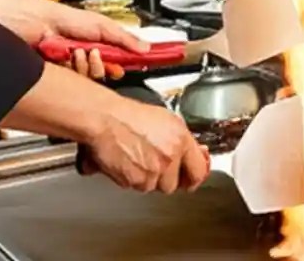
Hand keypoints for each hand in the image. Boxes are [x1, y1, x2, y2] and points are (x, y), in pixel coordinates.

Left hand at [45, 4, 152, 80]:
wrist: (39, 24)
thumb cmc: (66, 19)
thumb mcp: (102, 25)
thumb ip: (125, 38)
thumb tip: (145, 48)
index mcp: (100, 46)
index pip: (117, 63)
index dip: (119, 67)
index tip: (122, 67)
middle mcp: (88, 58)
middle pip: (104, 74)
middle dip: (100, 65)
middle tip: (95, 53)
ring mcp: (74, 68)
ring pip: (90, 79)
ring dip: (85, 64)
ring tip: (77, 51)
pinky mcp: (62, 75)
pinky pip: (74, 81)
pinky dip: (71, 68)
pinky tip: (66, 58)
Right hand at [79, 95, 210, 192]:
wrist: (105, 119)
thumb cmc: (130, 115)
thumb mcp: (167, 120)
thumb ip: (183, 140)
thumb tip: (196, 154)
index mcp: (181, 140)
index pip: (199, 172)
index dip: (194, 177)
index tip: (191, 178)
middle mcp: (169, 158)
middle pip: (173, 184)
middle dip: (165, 178)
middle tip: (155, 163)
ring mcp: (152, 171)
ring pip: (154, 187)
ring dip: (148, 179)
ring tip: (138, 158)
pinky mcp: (134, 180)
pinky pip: (137, 187)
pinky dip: (132, 179)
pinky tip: (128, 162)